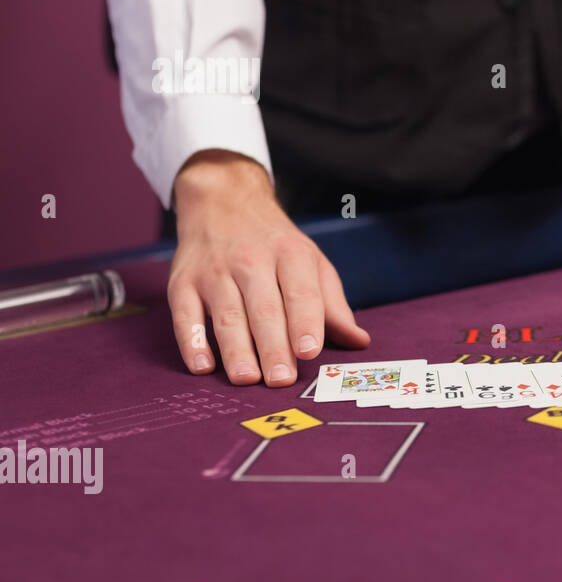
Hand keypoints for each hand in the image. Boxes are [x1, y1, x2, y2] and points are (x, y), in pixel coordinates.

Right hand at [167, 150, 369, 384]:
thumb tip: (358, 341)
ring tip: (247, 379)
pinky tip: (203, 365)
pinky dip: (191, 341)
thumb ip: (332, 305)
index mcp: (290, 254)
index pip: (300, 291)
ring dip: (236, 349)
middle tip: (281, 379)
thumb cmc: (274, 243)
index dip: (305, 321)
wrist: (223, 202)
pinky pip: (185, 315)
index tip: (309, 351)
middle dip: (273, 346)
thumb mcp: (311, 262)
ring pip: (227, 314)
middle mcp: (251, 261)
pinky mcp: (183, 282)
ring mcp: (214, 272)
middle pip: (264, 309)